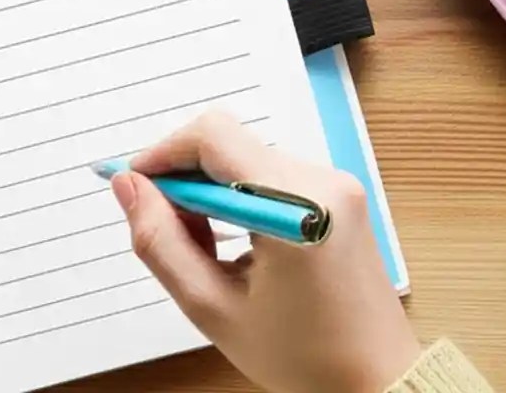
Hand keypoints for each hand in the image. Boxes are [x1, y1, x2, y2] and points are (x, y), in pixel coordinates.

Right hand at [113, 112, 419, 392]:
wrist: (377, 381)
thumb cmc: (305, 357)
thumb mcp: (213, 306)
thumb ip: (160, 241)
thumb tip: (128, 188)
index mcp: (297, 204)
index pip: (213, 138)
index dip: (163, 154)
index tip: (134, 185)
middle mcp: (323, 180)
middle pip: (228, 144)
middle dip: (185, 178)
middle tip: (165, 231)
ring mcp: (336, 185)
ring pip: (245, 158)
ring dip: (211, 192)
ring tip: (204, 251)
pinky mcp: (338, 196)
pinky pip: (270, 175)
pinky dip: (238, 199)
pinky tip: (232, 246)